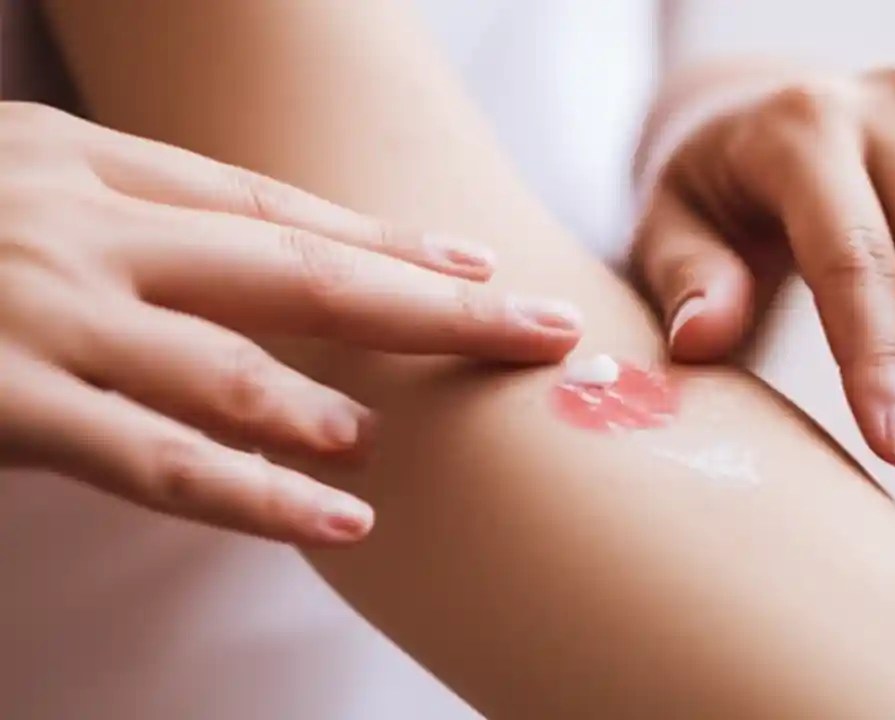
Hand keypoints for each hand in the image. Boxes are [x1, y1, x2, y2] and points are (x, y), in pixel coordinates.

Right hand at [0, 103, 582, 542]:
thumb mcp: (8, 189)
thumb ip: (112, 221)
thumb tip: (217, 270)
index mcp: (87, 165)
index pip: (266, 205)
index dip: (382, 238)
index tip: (478, 261)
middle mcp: (85, 227)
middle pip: (294, 266)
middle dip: (431, 303)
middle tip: (539, 328)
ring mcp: (50, 313)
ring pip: (233, 366)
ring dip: (336, 403)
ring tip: (404, 437)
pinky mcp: (5, 403)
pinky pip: (154, 461)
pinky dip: (257, 497)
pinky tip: (341, 520)